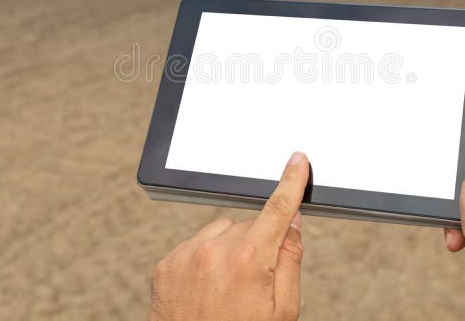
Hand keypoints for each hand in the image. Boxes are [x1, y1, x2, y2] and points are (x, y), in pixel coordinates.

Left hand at [150, 151, 308, 320]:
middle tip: (255, 280)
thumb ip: (290, 261)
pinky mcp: (166, 263)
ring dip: (229, 248)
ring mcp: (186, 255)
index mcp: (249, 261)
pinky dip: (205, 258)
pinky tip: (206, 287)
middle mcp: (214, 251)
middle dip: (259, 242)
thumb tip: (290, 225)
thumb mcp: (283, 311)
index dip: (291, 182)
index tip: (298, 160)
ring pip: (222, 231)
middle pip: (250, 225)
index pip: (277, 210)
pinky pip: (195, 244)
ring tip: (227, 287)